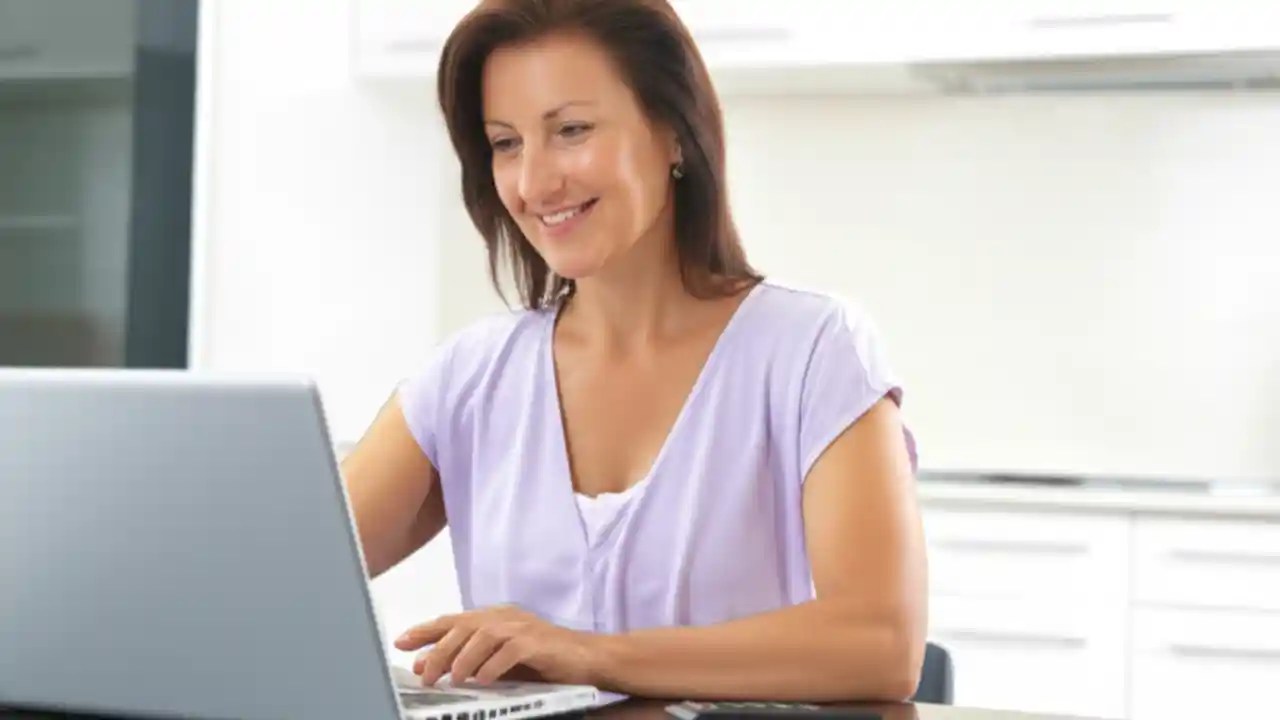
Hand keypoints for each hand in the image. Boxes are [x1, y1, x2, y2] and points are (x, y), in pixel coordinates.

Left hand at [394, 605, 603, 686]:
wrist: (587, 656)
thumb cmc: (542, 659)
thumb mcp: (499, 658)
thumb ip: (467, 659)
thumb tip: (429, 666)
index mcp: (494, 617)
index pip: (452, 620)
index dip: (425, 630)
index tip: (399, 641)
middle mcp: (504, 617)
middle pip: (462, 628)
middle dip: (438, 651)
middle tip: (424, 675)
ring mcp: (521, 628)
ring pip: (481, 638)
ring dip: (462, 660)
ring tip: (451, 680)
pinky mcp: (536, 643)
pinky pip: (508, 652)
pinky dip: (492, 667)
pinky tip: (483, 681)